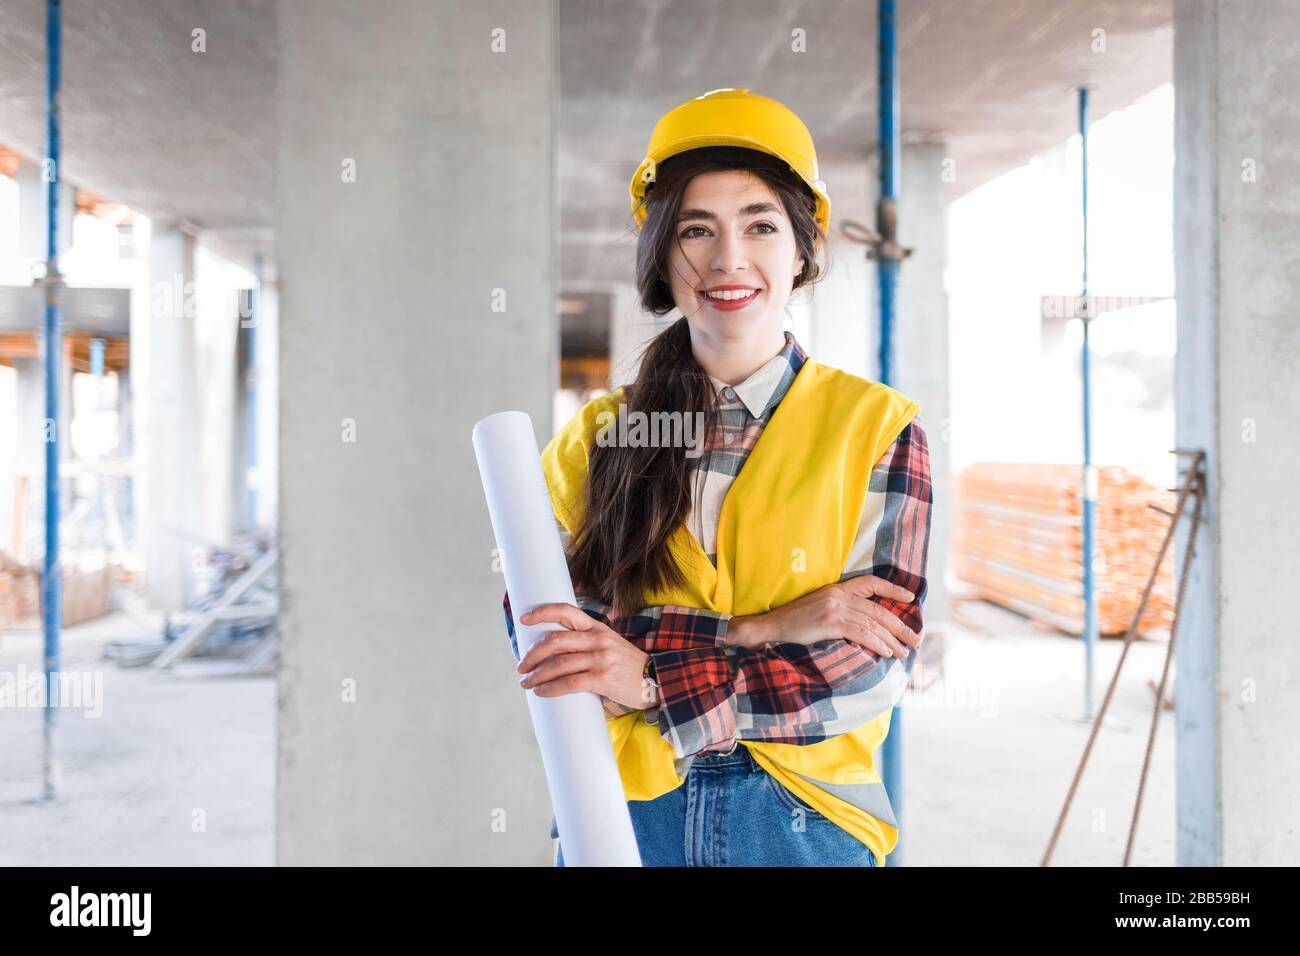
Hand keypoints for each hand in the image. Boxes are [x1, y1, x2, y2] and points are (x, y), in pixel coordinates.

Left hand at [514, 603, 657, 711]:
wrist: (656, 680)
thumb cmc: (626, 665)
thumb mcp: (609, 644)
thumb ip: (586, 643)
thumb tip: (553, 652)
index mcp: (597, 627)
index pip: (566, 611)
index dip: (542, 612)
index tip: (524, 618)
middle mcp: (597, 639)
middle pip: (555, 640)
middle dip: (532, 654)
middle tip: (521, 666)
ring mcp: (601, 658)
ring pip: (559, 663)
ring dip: (536, 674)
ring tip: (526, 682)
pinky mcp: (603, 678)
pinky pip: (570, 682)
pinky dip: (551, 687)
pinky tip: (541, 691)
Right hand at [728, 575, 921, 658]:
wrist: (771, 627)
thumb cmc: (793, 623)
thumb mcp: (818, 609)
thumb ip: (840, 611)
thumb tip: (865, 626)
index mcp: (836, 589)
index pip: (870, 583)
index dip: (892, 589)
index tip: (910, 598)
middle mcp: (838, 595)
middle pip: (878, 609)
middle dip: (900, 626)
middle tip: (915, 639)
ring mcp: (835, 608)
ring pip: (873, 623)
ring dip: (892, 640)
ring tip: (903, 652)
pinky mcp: (831, 622)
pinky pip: (862, 633)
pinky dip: (877, 643)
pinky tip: (886, 653)